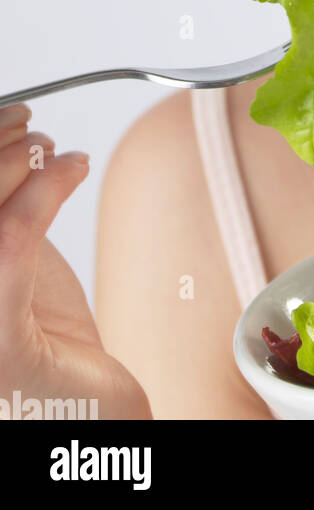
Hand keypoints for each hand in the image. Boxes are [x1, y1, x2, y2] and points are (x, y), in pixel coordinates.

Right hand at [0, 104, 151, 419]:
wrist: (88, 413)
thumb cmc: (44, 343)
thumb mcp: (10, 266)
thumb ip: (5, 212)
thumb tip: (7, 138)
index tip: (9, 115)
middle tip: (32, 129)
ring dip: (18, 160)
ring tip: (52, 151)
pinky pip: (12, 241)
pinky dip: (47, 189)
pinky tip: (73, 170)